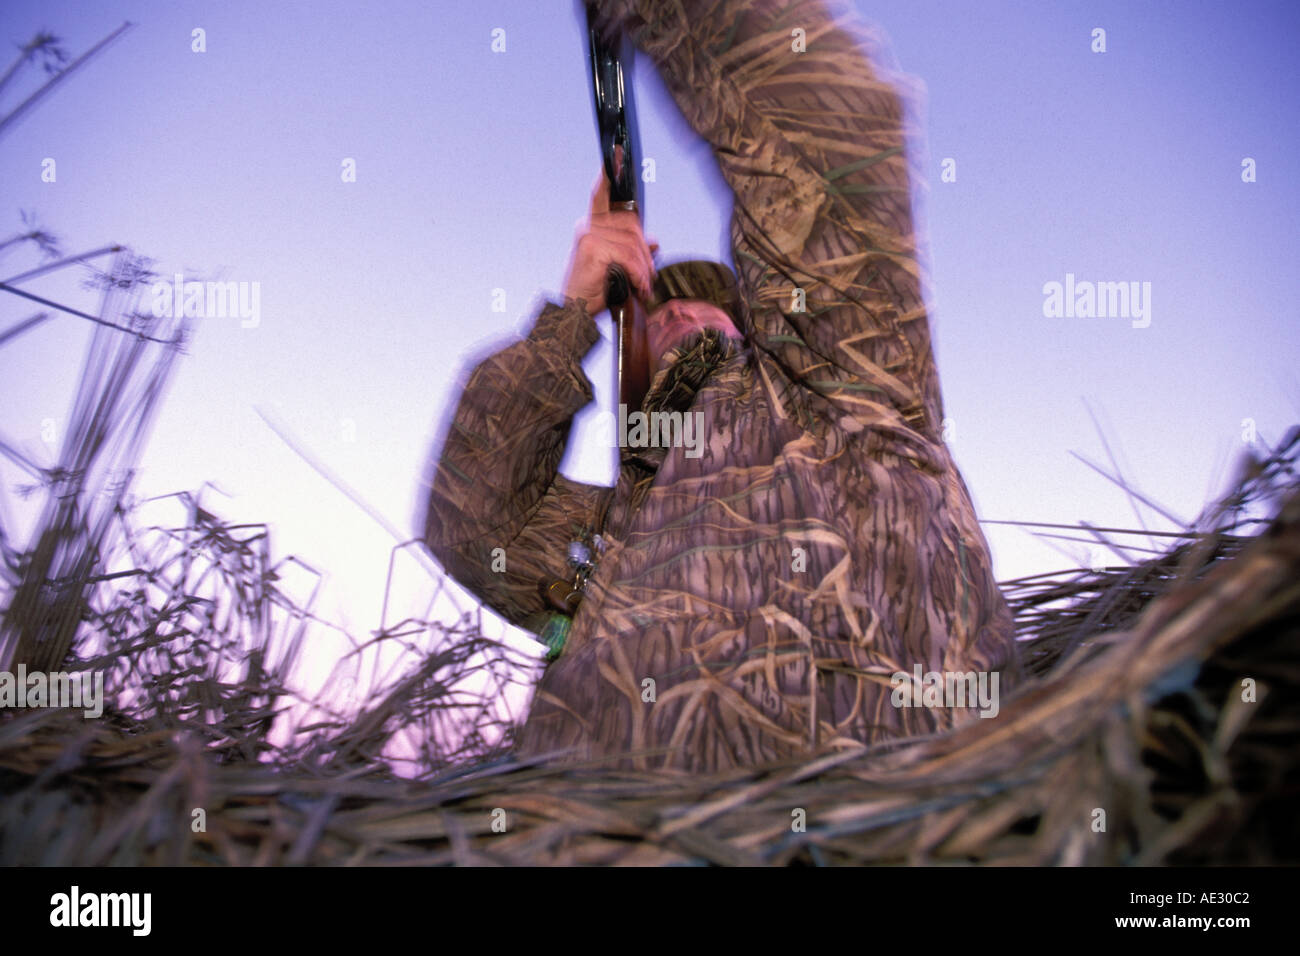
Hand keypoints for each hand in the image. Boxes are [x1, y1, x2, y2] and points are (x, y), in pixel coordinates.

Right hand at [562, 168, 657, 315]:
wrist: (573, 314)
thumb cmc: (593, 293)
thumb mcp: (618, 269)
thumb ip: (634, 252)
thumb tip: (655, 240)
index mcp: (591, 228)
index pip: (600, 196)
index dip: (608, 175)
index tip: (614, 154)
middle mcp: (587, 226)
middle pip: (632, 226)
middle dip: (645, 253)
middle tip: (648, 278)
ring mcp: (588, 234)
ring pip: (633, 243)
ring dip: (644, 268)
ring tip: (643, 287)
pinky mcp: (592, 247)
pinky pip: (627, 255)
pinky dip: (637, 273)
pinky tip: (637, 286)